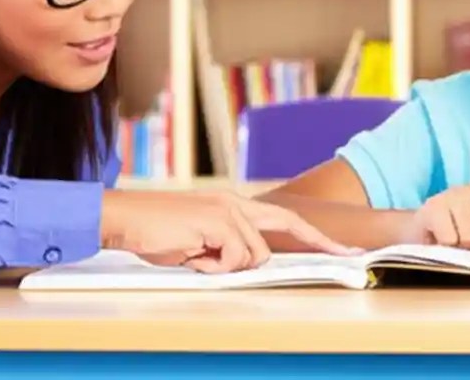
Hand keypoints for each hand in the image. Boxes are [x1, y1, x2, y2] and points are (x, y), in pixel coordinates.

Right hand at [100, 190, 357, 272]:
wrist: (122, 217)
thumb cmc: (154, 232)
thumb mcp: (198, 243)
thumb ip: (225, 249)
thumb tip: (245, 265)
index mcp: (233, 205)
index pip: (283, 220)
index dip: (313, 234)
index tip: (340, 246)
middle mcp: (236, 203)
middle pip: (288, 225)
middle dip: (319, 241)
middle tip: (347, 254)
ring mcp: (229, 210)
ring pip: (254, 255)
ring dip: (226, 267)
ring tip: (195, 257)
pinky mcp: (219, 221)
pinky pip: (233, 259)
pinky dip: (212, 267)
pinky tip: (189, 256)